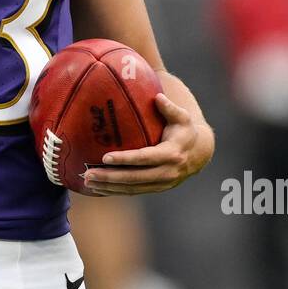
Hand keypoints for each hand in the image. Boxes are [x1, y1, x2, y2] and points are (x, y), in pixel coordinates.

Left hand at [83, 92, 214, 195]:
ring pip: (132, 188)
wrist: (199, 153)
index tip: (105, 157)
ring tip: (88, 181)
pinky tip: (99, 188)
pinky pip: (134, 191)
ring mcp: (162, 183)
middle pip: (135, 177)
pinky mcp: (156, 188)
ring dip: (110, 186)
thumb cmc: (184, 130)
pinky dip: (116, 191)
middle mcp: (167, 172)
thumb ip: (169, 108)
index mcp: (171, 154)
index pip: (145, 158)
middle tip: (89, 174)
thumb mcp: (182, 117)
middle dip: (111, 177)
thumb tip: (158, 97)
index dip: (125, 159)